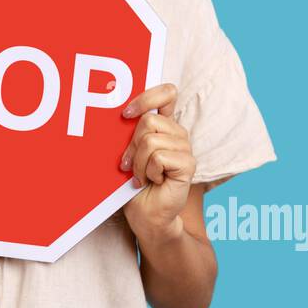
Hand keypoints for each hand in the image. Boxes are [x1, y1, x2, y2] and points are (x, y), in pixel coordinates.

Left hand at [118, 83, 196, 241]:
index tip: (126, 113)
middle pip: (149, 120)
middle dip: (131, 145)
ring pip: (151, 140)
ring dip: (138, 163)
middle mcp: (177, 133)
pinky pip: (159, 157)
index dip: (147, 97)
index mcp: (164, 126)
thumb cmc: (135, 183)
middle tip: (129, 165)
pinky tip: (153, 181)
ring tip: (141, 176)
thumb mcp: (128, 152)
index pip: (167, 93)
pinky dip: (148, 171)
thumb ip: (129, 132)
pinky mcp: (188, 164)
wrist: (146, 214)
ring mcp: (185, 148)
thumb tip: (120, 112)